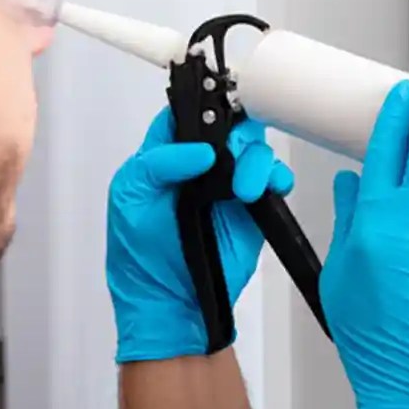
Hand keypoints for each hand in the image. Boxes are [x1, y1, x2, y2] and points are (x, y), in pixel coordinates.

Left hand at [107, 108, 293, 362]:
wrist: (172, 303)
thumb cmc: (140, 255)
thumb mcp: (131, 198)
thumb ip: (159, 163)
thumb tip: (201, 150)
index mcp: (164, 156)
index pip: (184, 115)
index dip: (201, 105)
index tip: (216, 105)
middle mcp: (198, 166)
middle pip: (227, 126)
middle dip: (237, 132)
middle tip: (235, 150)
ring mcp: (226, 186)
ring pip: (253, 150)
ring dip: (256, 162)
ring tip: (245, 191)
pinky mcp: (250, 207)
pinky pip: (272, 180)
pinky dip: (277, 178)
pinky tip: (269, 189)